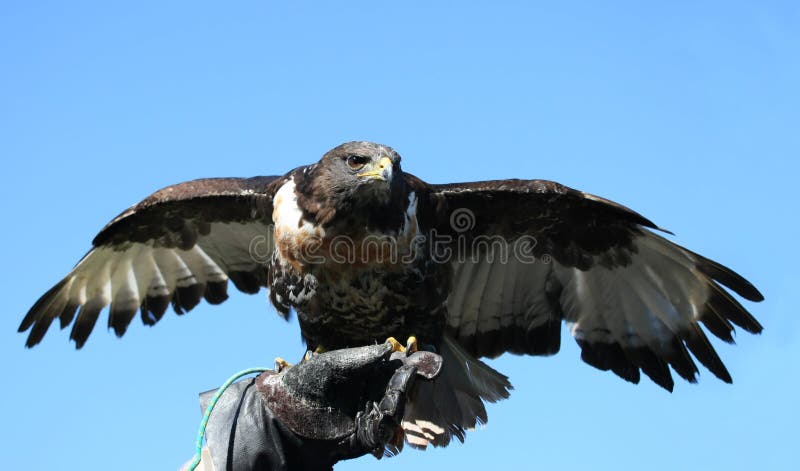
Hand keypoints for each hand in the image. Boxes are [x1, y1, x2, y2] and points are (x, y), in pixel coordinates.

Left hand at [256, 342, 442, 459]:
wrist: (282, 417)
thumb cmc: (302, 385)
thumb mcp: (332, 364)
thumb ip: (361, 358)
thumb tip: (389, 349)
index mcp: (360, 376)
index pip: (389, 368)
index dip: (406, 362)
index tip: (421, 354)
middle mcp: (367, 396)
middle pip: (396, 387)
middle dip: (411, 377)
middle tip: (427, 365)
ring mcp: (366, 416)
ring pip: (394, 406)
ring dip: (404, 393)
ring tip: (410, 376)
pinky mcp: (363, 438)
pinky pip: (383, 428)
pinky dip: (392, 416)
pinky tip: (396, 401)